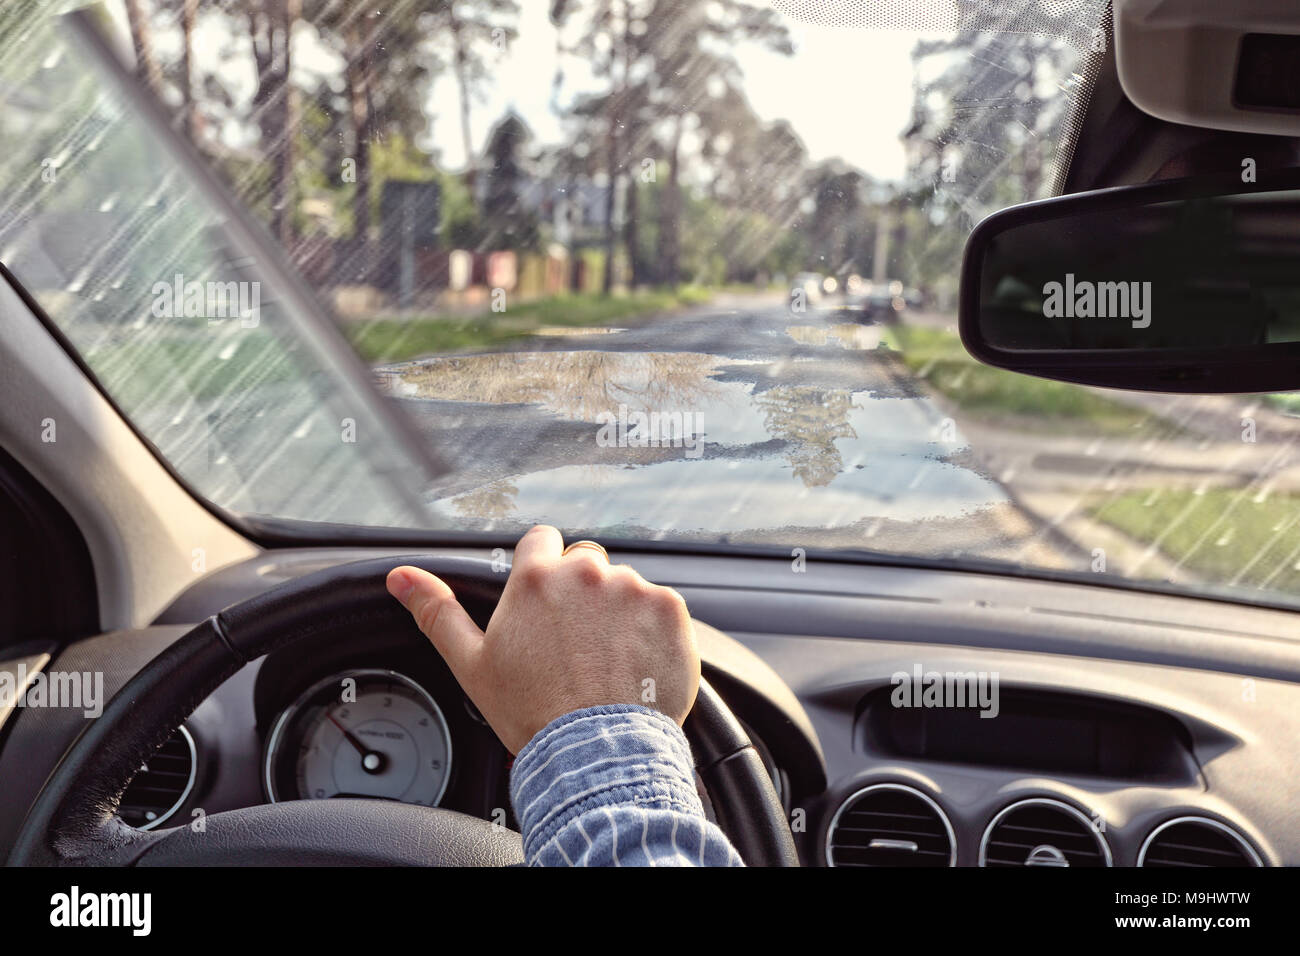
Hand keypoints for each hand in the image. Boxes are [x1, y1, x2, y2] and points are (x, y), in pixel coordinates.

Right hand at [385, 525, 698, 753]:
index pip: (541, 541)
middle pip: (586, 561)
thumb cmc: (532, 713)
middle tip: (577, 642)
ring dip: (619, 611)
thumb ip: (437, 612)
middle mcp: (586, 573)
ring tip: (608, 660)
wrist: (595, 753)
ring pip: (625, 585)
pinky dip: (653, 630)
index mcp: (535, 579)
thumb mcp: (472, 664)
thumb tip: (400, 577)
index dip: (543, 569)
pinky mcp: (670, 609)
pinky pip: (662, 607)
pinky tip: (637, 664)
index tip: (547, 603)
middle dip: (582, 592)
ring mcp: (632, 589)